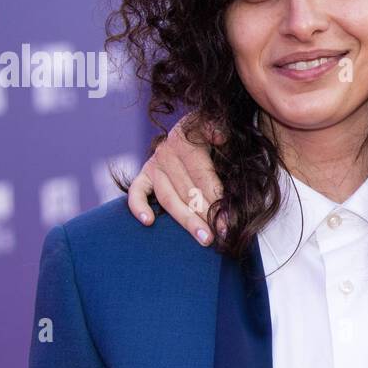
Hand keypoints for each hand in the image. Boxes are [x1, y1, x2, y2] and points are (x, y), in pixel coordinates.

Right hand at [127, 114, 226, 244]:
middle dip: (206, 216)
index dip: (216, 198)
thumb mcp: (219, 128)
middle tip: (222, 236)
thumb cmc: (214, 135)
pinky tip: (148, 222)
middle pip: (187, 190)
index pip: (201, 174)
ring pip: (168, 197)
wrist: (195, 130)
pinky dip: (139, 207)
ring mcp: (154, 164)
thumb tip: (220, 136)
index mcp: (185, 140)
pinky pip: (137, 193)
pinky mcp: (144, 175)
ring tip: (204, 238)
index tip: (229, 219)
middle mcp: (166, 152)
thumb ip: (218, 130)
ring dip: (186, 220)